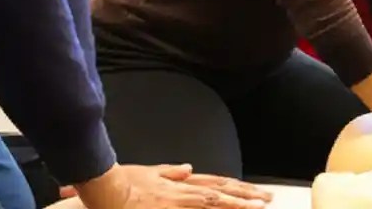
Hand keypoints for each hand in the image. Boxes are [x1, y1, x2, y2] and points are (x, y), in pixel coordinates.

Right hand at [72, 164, 271, 208]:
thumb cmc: (123, 182)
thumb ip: (170, 172)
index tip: (257, 194)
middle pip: (220, 193)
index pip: (216, 184)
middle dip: (245, 198)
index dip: (237, 189)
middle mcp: (181, 191)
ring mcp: (174, 204)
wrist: (103, 189)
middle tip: (267, 200)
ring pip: (211, 204)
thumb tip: (189, 168)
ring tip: (256, 208)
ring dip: (233, 205)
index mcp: (180, 183)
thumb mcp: (150, 172)